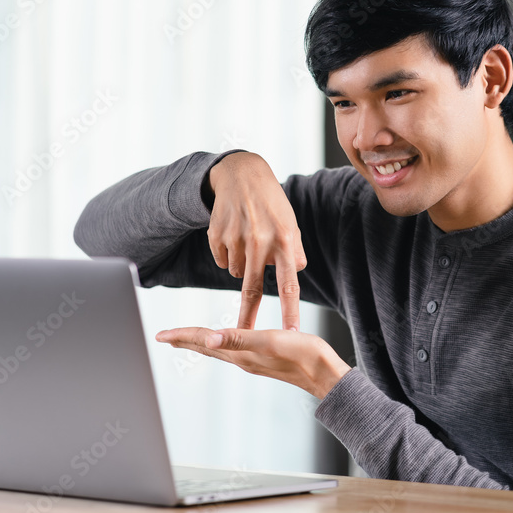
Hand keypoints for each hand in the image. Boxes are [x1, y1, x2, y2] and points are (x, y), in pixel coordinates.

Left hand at [155, 327, 350, 398]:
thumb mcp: (269, 342)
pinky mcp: (262, 359)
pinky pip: (232, 350)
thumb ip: (238, 339)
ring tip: (186, 338)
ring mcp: (251, 360)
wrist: (325, 374)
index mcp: (240, 353)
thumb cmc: (303, 356)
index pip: (203, 341)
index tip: (160, 334)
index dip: (181, 335)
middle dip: (184, 340)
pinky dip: (220, 343)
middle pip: (205, 346)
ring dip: (199, 342)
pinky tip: (224, 342)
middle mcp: (242, 358)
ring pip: (217, 349)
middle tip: (164, 337)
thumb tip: (209, 339)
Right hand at [206, 152, 306, 330]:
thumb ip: (295, 252)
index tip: (291, 333)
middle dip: (247, 316)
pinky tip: (234, 235)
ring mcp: (235, 238)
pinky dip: (229, 255)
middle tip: (244, 337)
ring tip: (249, 241)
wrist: (242, 175)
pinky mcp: (216, 236)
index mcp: (284, 240)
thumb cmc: (271, 204)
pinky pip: (223, 261)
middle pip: (252, 288)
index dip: (290, 311)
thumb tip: (297, 272)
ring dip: (243, 267)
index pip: (288, 283)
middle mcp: (259, 241)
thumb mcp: (290, 223)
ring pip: (237, 273)